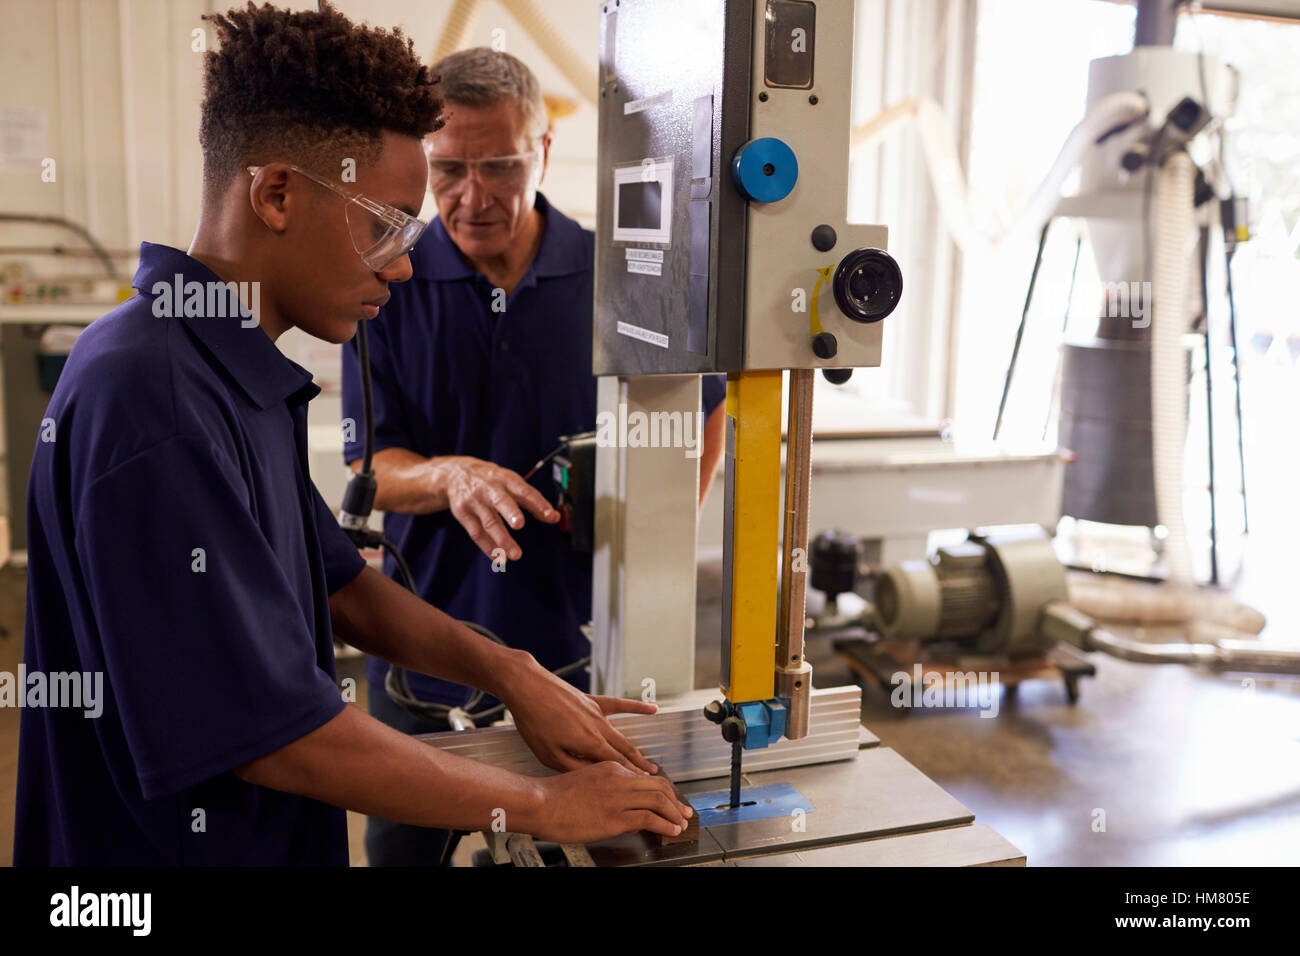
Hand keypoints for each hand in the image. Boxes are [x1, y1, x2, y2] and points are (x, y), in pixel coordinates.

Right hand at [435, 456, 558, 560]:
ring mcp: (474, 501)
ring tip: (515, 555)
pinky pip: (476, 533)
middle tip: (519, 524)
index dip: (538, 504)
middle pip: (501, 501)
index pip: (525, 491)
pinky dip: (488, 547)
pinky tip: (498, 558)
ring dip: (502, 540)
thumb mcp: (511, 482)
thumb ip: (531, 500)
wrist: (456, 474)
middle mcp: (489, 489)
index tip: (551, 516)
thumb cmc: (492, 481)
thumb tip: (554, 517)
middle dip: (510, 512)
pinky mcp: (463, 514)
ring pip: (489, 522)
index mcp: (506, 479)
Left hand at [501, 656, 659, 774]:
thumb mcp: (548, 753)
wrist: (528, 686)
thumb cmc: (534, 721)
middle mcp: (599, 727)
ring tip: (648, 761)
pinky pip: (620, 705)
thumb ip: (574, 766)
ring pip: (622, 734)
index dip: (631, 775)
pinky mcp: (591, 700)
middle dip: (639, 766)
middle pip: (624, 750)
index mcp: (589, 743)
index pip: (617, 764)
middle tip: (653, 778)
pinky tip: (653, 709)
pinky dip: (638, 708)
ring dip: (635, 749)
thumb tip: (593, 775)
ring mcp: (597, 712)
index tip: (644, 785)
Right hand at [529, 762, 692, 842]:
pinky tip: (670, 830)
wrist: (539, 802)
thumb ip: (605, 788)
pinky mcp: (616, 817)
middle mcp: (619, 778)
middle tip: (684, 810)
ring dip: (675, 813)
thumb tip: (620, 806)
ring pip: (659, 800)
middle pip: (659, 785)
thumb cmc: (554, 796)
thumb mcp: (584, 781)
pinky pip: (650, 819)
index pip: (644, 777)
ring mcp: (619, 797)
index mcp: (611, 767)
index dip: (661, 790)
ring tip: (681, 822)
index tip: (668, 799)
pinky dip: (665, 824)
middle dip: (675, 800)